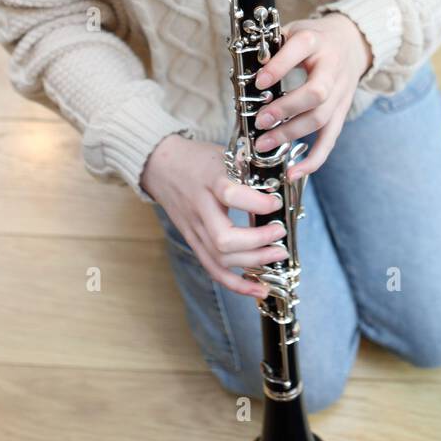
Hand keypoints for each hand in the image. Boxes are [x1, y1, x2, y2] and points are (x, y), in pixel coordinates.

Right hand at [141, 134, 290, 299]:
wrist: (160, 166)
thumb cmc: (196, 159)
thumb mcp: (222, 153)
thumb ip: (248, 166)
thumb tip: (279, 180)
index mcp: (208, 180)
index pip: (230, 195)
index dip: (257, 203)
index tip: (276, 202)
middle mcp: (199, 208)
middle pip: (223, 239)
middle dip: (258, 242)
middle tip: (280, 233)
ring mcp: (194, 229)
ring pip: (220, 258)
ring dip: (253, 262)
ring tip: (277, 255)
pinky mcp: (193, 242)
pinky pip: (213, 269)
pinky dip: (237, 284)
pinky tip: (259, 287)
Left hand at [250, 12, 372, 180]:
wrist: (352, 43)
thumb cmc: (314, 39)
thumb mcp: (294, 30)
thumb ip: (272, 46)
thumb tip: (245, 66)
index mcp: (315, 41)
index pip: (299, 50)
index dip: (278, 67)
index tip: (258, 82)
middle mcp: (332, 68)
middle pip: (316, 93)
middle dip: (286, 109)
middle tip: (260, 121)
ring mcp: (339, 93)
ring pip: (321, 119)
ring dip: (291, 134)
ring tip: (263, 144)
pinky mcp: (341, 113)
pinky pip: (330, 140)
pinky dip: (314, 160)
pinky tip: (294, 172)